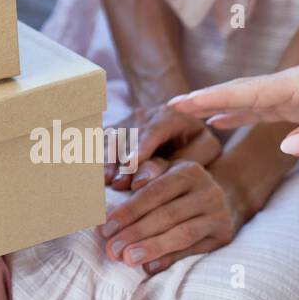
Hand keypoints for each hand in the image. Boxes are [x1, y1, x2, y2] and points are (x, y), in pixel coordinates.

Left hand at [98, 157, 246, 273]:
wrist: (228, 197)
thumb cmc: (182, 185)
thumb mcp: (166, 172)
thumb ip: (144, 174)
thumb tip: (118, 184)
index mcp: (187, 171)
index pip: (153, 193)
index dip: (128, 211)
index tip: (105, 227)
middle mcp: (206, 191)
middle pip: (166, 215)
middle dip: (135, 233)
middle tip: (112, 249)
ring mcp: (217, 214)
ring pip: (181, 234)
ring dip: (152, 248)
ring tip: (128, 258)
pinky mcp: (223, 235)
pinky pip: (194, 250)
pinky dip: (170, 259)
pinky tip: (150, 267)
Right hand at [106, 104, 220, 188]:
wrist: (181, 128)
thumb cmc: (196, 144)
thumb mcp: (204, 147)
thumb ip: (186, 158)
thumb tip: (153, 174)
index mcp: (170, 116)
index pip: (153, 130)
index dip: (140, 146)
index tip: (131, 164)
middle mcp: (144, 115)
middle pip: (128, 137)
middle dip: (122, 160)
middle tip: (118, 183)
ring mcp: (126, 122)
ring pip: (111, 140)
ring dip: (107, 161)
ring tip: (104, 181)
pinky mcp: (113, 132)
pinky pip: (101, 145)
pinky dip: (97, 159)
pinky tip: (94, 175)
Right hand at [168, 55, 298, 155]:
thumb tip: (284, 147)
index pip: (250, 92)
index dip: (215, 98)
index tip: (184, 101)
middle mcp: (292, 83)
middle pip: (241, 91)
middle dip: (205, 98)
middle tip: (171, 105)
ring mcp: (295, 91)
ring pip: (248, 98)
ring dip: (218, 104)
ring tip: (185, 111)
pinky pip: (262, 107)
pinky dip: (239, 112)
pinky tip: (220, 121)